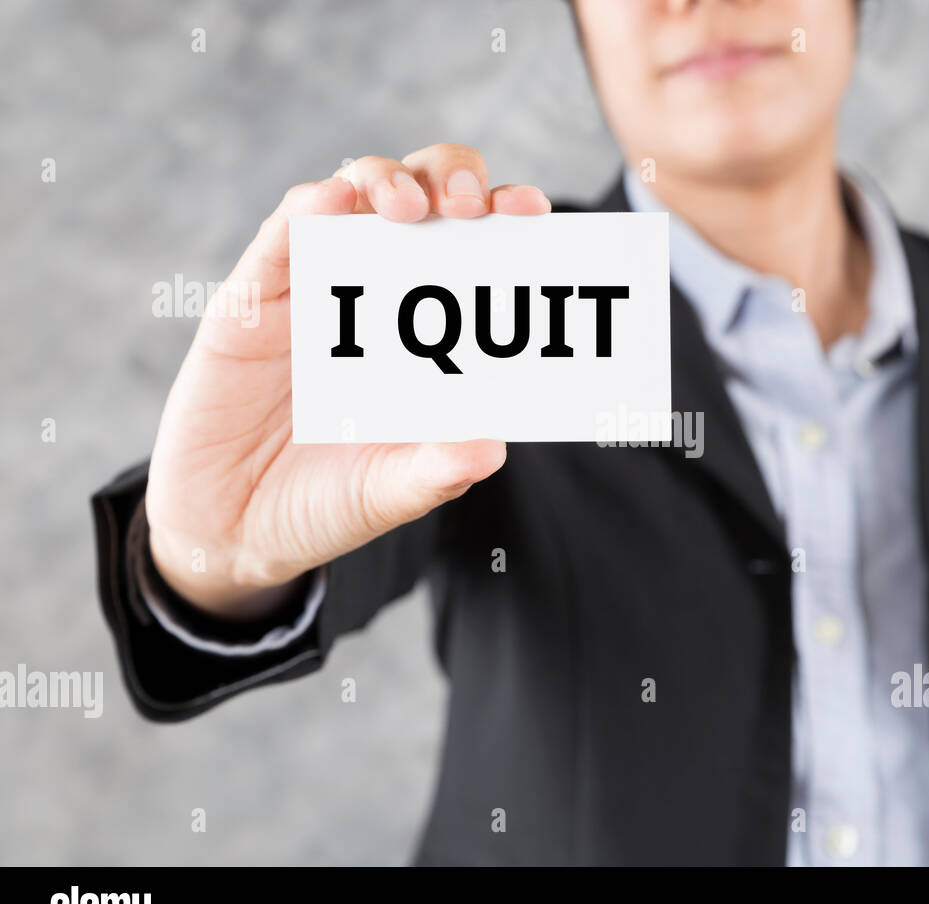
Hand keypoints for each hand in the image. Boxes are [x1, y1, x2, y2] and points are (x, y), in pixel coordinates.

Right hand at [145, 145, 549, 617]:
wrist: (229, 532)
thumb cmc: (323, 503)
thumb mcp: (388, 494)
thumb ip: (436, 472)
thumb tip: (494, 448)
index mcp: (425, 333)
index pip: (475, 249)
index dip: (504, 218)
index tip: (535, 214)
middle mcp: (375, 295)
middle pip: (424, 197)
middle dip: (454, 182)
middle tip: (471, 206)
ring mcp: (312, 291)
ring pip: (354, 195)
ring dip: (388, 183)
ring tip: (409, 206)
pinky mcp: (250, 303)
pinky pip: (278, 239)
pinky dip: (307, 209)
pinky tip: (332, 200)